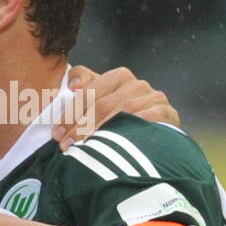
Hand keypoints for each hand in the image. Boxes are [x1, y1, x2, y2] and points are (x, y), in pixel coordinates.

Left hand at [53, 65, 180, 149]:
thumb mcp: (97, 100)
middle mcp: (136, 84)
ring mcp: (154, 97)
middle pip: (102, 104)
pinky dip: (133, 126)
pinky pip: (150, 117)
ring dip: (100, 131)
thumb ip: (83, 86)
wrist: (152, 135)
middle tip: (66, 145)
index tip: (57, 133)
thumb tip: (72, 86)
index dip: (70, 113)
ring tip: (84, 148)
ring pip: (121, 111)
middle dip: (80, 127)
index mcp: (118, 77)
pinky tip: (119, 138)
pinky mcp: (168, 112)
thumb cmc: (116, 117)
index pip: (89, 92)